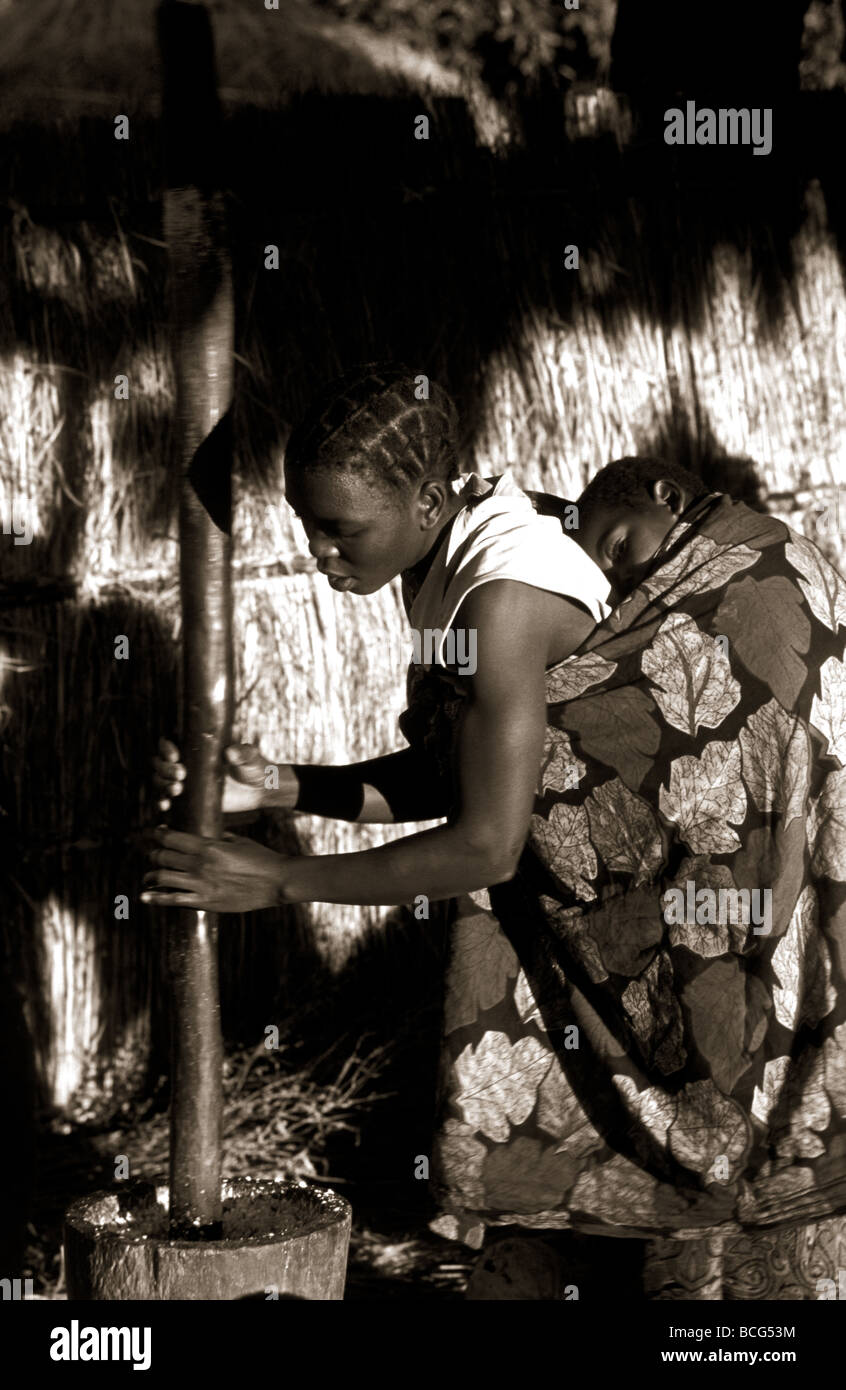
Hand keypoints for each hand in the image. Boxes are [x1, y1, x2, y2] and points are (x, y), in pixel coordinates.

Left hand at [141, 827, 287, 913]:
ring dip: (151, 875)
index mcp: (208, 846)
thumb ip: (220, 838)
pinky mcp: (205, 902)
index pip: (172, 838)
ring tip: (148, 877)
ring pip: (162, 877)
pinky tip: (145, 897)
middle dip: (154, 854)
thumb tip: (209, 835)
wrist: (277, 882)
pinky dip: (156, 898)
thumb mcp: (239, 841)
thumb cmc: (262, 859)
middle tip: (153, 855)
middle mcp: (200, 864)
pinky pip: (173, 900)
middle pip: (163, 856)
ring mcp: (201, 884)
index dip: (159, 834)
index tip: (156, 833)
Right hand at [153, 738, 297, 814]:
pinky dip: (161, 803)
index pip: (171, 745)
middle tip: (181, 776)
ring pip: (161, 782)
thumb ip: (242, 753)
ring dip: (162, 786)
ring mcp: (187, 783)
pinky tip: (165, 806)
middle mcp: (187, 764)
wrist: (259, 790)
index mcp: (197, 749)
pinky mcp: (189, 801)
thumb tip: (231, 753)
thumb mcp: (249, 757)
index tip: (176, 757)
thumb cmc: (254, 766)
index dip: (166, 749)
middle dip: (166, 770)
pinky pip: (168, 801)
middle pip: (161, 764)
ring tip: (177, 790)